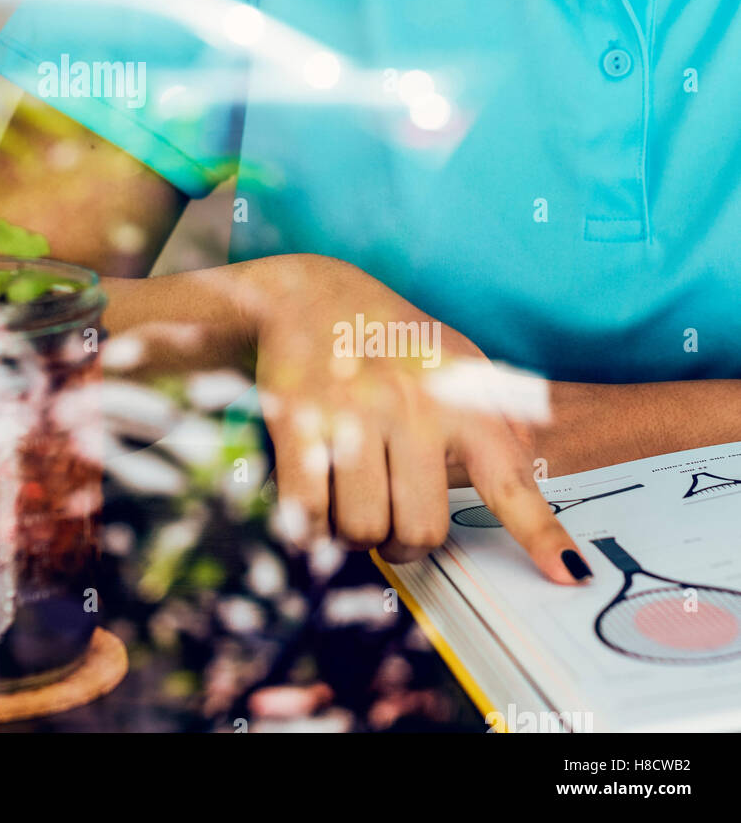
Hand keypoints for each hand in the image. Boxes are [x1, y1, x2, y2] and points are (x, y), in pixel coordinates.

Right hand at [251, 255, 591, 584]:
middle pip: (419, 530)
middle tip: (391, 524)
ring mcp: (351, 415)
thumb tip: (529, 456)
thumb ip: (497, 407)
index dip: (540, 534)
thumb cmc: (388, 335)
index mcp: (458, 400)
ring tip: (350, 501)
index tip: (570, 574)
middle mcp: (410, 408)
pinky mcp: (297, 423)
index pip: (509, 480)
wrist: (306, 292)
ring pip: (361, 528)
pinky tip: (314, 503)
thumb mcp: (455, 355)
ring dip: (354, 532)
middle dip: (403, 542)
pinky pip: (309, 512)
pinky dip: (311, 525)